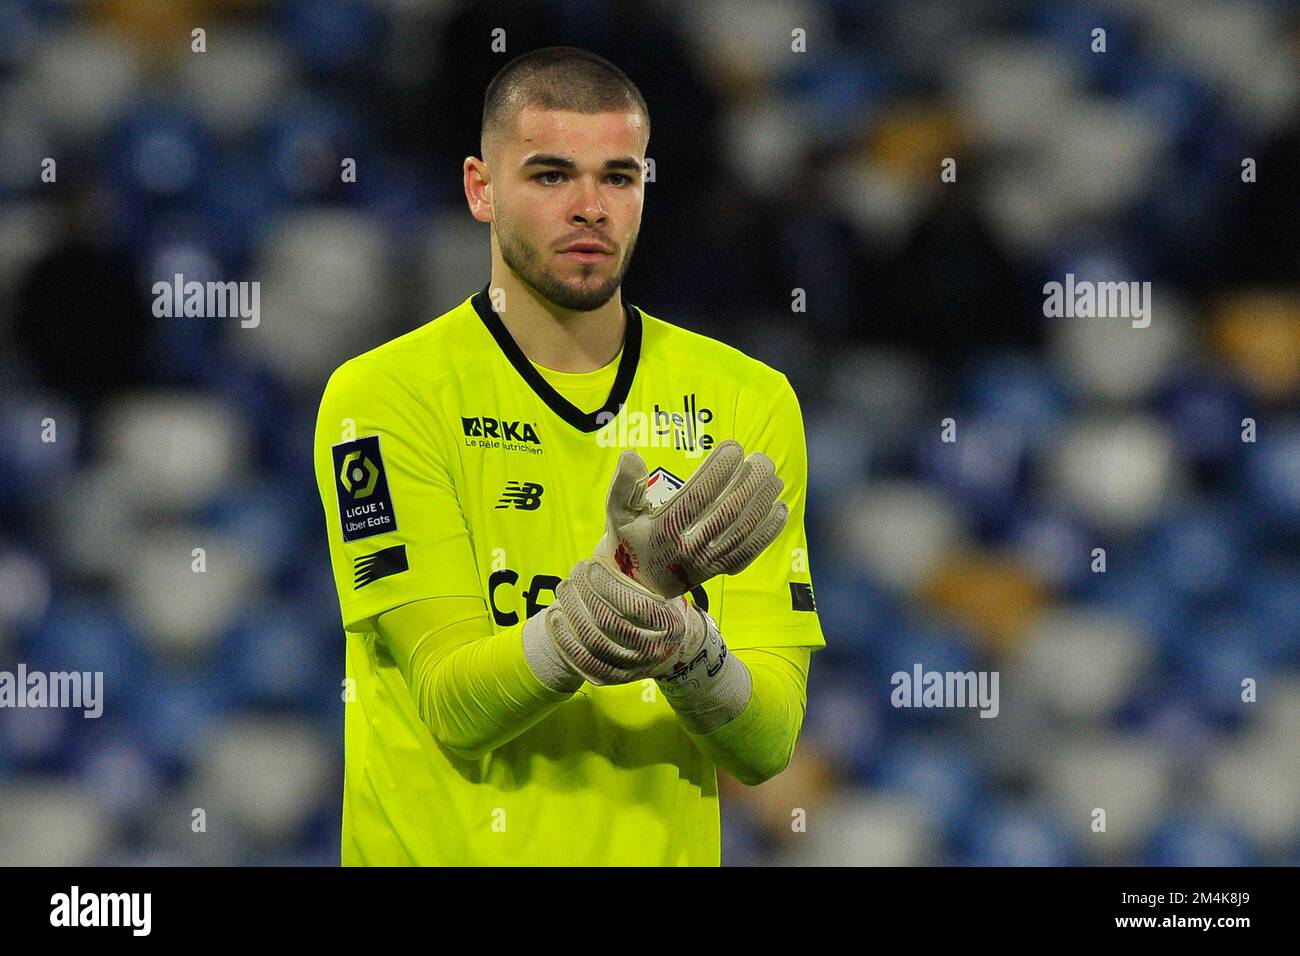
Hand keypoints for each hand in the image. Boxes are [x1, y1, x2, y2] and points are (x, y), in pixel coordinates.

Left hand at [522, 557, 710, 687]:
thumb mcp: (658, 583)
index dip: (607, 584)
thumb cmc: (655, 603)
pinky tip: (554, 616)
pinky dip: (565, 640)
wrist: (665, 647)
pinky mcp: (613, 679)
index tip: (590, 565)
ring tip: (563, 589)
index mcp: (670, 624)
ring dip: (573, 612)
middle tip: (574, 572)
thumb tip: (617, 516)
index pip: (635, 606)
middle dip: (586, 594)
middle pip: (611, 623)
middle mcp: (655, 652)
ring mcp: (634, 670)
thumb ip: (638, 564)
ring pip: (595, 643)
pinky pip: (584, 664)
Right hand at [594, 439, 787, 597]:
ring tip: (774, 478)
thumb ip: (624, 485)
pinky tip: (780, 508)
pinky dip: (768, 532)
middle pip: (726, 514)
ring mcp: (704, 564)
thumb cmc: (628, 540)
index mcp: (662, 532)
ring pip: (741, 533)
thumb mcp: (618, 513)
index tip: (734, 448)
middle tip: (761, 460)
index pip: (695, 498)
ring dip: (762, 504)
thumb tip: (631, 455)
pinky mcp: (717, 572)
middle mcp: (686, 550)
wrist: (634, 587)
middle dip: (749, 484)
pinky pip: (748, 553)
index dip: (717, 472)